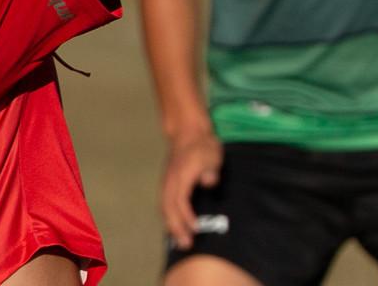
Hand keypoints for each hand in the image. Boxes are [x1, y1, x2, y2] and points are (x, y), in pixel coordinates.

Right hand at [160, 127, 223, 249]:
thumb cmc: (203, 145)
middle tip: (186, 245)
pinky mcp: (167, 185)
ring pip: (164, 208)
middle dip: (176, 228)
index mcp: (181, 175)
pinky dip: (169, 218)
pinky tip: (175, 229)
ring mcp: (167, 183)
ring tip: (180, 241)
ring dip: (171, 226)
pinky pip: (165, 205)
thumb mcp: (212, 153)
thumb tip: (209, 181)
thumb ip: (210, 169)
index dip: (187, 216)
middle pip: (169, 209)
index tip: (195, 228)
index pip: (180, 200)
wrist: (188, 133)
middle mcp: (171, 181)